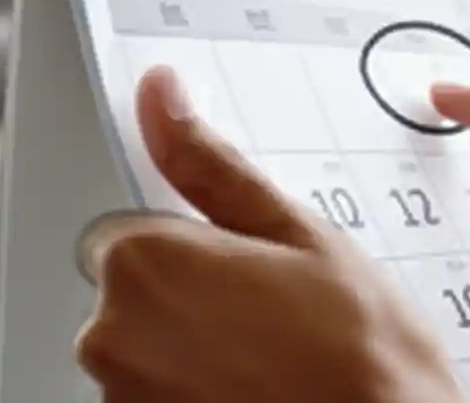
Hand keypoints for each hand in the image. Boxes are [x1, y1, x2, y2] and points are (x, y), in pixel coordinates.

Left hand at [74, 67, 461, 402]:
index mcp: (144, 262)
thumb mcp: (298, 234)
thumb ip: (210, 166)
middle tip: (275, 318)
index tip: (253, 272)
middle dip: (198, 301)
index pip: (138, 232)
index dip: (203, 251)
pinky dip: (196, 394)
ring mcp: (122, 398)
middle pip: (141, 295)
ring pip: (152, 352)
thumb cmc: (358, 352)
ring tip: (274, 363)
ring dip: (198, 353)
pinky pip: (159, 397)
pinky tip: (257, 392)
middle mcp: (111, 335)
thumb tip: (160, 96)